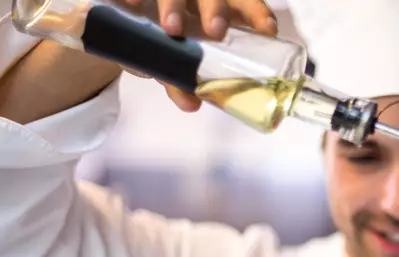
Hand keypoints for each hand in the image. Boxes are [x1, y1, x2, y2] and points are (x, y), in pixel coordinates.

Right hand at [121, 0, 277, 110]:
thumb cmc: (172, 39)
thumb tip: (190, 104)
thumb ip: (182, 80)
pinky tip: (132, 5)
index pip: (246, 4)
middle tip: (215, 32)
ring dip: (175, 7)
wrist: (133, 15)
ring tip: (171, 29)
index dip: (258, 14)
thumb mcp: (177, 59)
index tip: (267, 30)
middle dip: (216, 11)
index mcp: (221, 7)